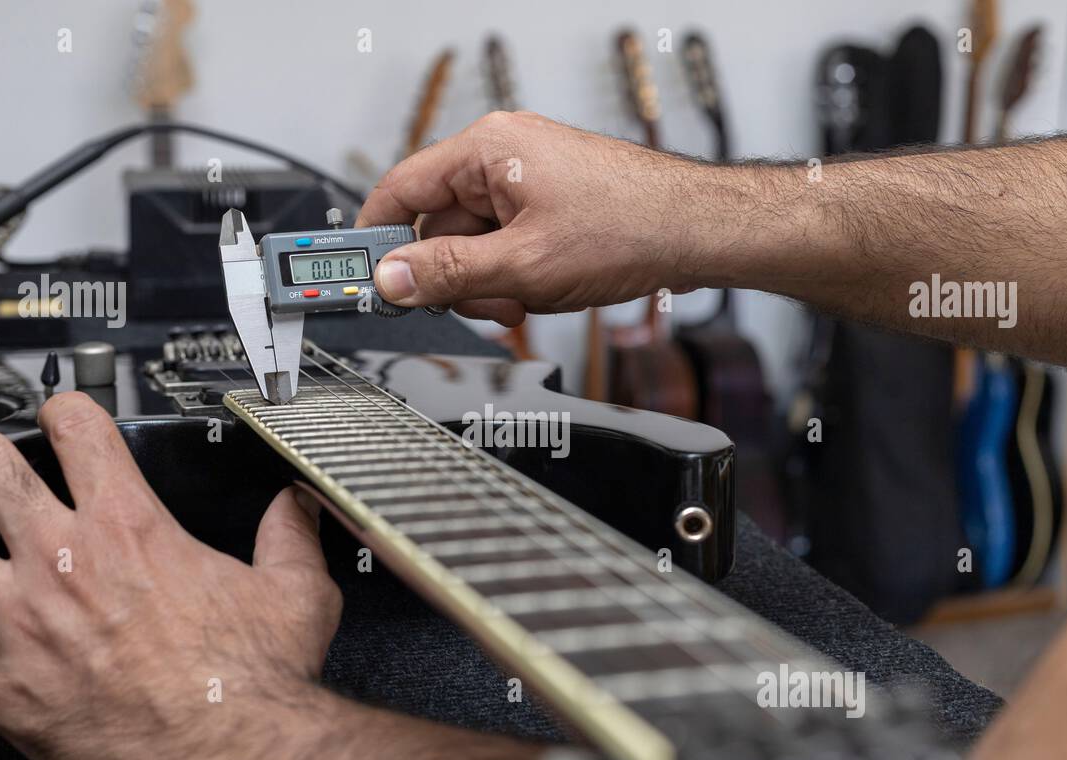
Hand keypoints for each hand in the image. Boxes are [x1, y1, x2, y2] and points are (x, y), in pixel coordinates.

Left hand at [0, 392, 599, 759]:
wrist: (230, 758)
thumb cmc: (259, 680)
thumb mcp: (296, 593)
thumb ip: (289, 540)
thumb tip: (295, 510)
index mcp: (130, 527)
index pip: (74, 427)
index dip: (63, 412)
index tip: (61, 420)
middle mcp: (64, 562)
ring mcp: (24, 624)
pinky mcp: (5, 692)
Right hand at [356, 111, 707, 326]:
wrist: (699, 231)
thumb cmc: (631, 227)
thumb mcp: (523, 265)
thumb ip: (450, 274)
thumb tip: (393, 279)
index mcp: (487, 150)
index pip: (400, 190)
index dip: (378, 239)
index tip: (367, 278)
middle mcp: (504, 156)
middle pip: (440, 226)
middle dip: (460, 275)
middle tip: (491, 302)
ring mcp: (529, 180)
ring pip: (476, 243)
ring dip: (493, 282)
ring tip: (533, 295)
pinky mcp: (550, 205)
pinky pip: (509, 244)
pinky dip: (519, 275)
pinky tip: (549, 288)